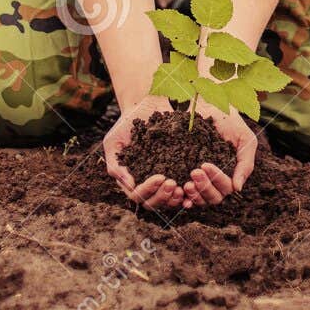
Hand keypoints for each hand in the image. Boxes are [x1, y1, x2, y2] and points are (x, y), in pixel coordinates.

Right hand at [102, 94, 184, 209]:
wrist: (146, 107)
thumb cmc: (126, 124)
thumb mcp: (114, 141)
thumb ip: (115, 164)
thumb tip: (130, 186)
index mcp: (132, 180)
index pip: (138, 195)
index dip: (148, 190)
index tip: (160, 177)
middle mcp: (148, 184)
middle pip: (154, 203)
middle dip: (163, 196)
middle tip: (173, 183)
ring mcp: (164, 180)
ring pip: (169, 200)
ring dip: (177, 198)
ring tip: (185, 187)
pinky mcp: (179, 171)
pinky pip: (184, 188)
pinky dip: (190, 191)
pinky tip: (195, 183)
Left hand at [182, 103, 257, 207]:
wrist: (209, 105)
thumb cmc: (230, 122)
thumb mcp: (245, 140)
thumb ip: (245, 164)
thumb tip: (237, 189)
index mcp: (231, 174)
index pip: (226, 188)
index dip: (217, 180)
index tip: (205, 164)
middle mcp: (216, 181)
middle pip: (214, 197)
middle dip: (204, 187)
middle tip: (194, 172)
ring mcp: (201, 180)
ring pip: (200, 199)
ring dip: (194, 194)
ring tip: (186, 184)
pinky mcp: (186, 175)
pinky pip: (185, 195)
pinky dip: (183, 198)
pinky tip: (179, 192)